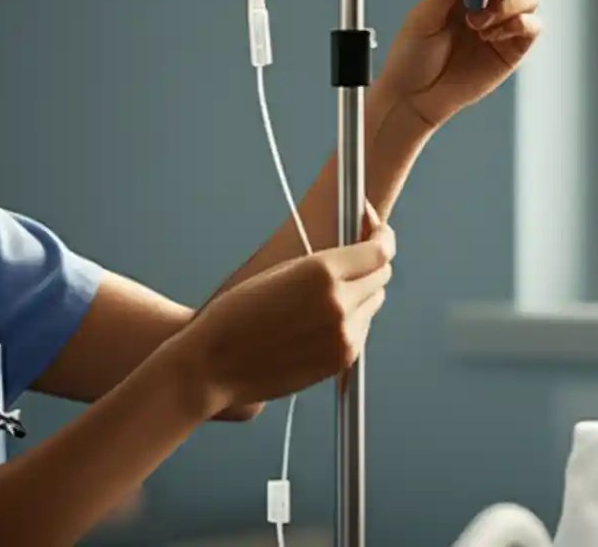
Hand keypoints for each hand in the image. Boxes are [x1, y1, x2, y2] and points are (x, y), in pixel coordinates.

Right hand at [172, 204, 395, 412]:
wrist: (215, 364)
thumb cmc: (235, 315)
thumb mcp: (278, 271)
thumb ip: (322, 262)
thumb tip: (354, 252)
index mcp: (321, 272)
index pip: (380, 250)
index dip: (382, 236)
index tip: (376, 231)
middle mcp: (340, 302)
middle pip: (382, 275)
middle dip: (370, 264)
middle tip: (352, 259)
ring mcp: (345, 334)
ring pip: (373, 303)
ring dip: (360, 293)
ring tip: (324, 295)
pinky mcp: (342, 359)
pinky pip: (361, 329)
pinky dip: (350, 321)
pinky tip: (318, 321)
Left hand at [375, 0, 543, 127]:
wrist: (413, 97)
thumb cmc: (412, 57)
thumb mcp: (424, 17)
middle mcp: (490, 3)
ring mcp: (504, 25)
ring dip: (508, 2)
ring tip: (477, 24)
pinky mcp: (513, 49)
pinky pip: (533, 25)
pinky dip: (518, 23)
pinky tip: (491, 35)